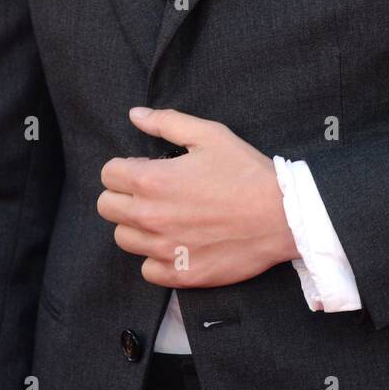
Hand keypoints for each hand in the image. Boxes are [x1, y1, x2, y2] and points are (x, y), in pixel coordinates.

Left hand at [97, 106, 298, 289]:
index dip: (125, 167)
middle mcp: (150, 217)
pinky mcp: (180, 274)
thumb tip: (135, 115)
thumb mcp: (208, 134)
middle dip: (124, 195)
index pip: (108, 174)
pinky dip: (156, 257)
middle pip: (107, 207)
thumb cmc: (245, 172)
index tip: (145, 168)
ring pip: (123, 239)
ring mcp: (163, 250)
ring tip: (164, 217)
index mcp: (152, 180)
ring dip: (137, 226)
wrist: (281, 216)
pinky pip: (147, 269)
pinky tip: (177, 243)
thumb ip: (166, 122)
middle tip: (151, 191)